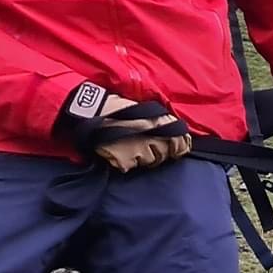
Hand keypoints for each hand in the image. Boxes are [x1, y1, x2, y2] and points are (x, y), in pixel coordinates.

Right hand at [61, 85, 190, 171]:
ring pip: (150, 161)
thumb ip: (162, 121)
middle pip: (165, 154)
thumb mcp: (145, 108)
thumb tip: (181, 137)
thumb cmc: (118, 107)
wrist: (91, 108)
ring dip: (143, 157)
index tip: (178, 149)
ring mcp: (139, 149)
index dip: (180, 147)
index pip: (180, 142)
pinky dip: (125, 161)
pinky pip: (130, 166)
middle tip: (145, 145)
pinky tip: (119, 150)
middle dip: (159, 152)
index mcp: (160, 122)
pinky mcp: (124, 159)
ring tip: (129, 145)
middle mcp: (153, 136)